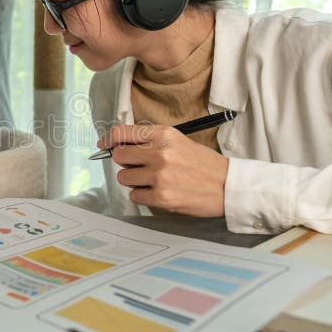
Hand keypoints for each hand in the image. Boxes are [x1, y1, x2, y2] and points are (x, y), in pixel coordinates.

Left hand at [97, 124, 228, 216]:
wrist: (228, 186)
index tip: (103, 145)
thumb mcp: (178, 141)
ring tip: (153, 180)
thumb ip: (150, 141)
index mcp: (163, 135)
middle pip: (119, 157)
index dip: (108, 140)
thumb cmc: (203, 164)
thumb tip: (120, 145)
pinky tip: (159, 192)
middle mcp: (159, 153)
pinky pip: (135, 196)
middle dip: (125, 163)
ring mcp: (160, 176)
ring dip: (134, 180)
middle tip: (139, 166)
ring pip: (124, 178)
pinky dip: (143, 195)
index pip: (121, 133)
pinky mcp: (162, 197)